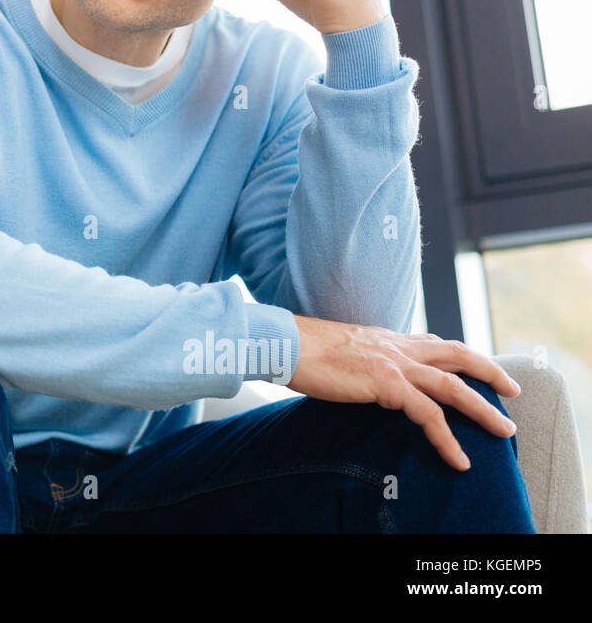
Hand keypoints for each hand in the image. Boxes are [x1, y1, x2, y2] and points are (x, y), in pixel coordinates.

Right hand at [289, 315, 521, 470]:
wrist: (285, 344)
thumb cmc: (301, 349)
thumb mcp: (340, 348)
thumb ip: (360, 358)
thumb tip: (360, 373)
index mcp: (386, 338)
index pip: (433, 342)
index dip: (459, 355)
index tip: (475, 368)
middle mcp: (397, 347)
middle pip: (457, 355)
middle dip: (489, 372)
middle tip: (512, 390)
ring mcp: (395, 364)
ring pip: (454, 386)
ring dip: (484, 409)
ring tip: (504, 431)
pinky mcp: (387, 384)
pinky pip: (429, 415)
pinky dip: (448, 439)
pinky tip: (458, 458)